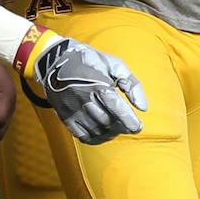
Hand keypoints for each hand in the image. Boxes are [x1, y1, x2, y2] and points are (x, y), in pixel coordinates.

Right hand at [26, 33, 145, 143]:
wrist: (56, 60)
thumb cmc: (92, 62)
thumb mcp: (115, 65)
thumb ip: (132, 85)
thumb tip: (143, 108)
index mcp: (98, 84)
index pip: (116, 108)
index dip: (129, 121)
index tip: (137, 127)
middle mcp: (83, 98)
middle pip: (107, 121)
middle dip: (121, 126)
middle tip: (127, 124)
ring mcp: (72, 108)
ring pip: (95, 130)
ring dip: (109, 132)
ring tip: (115, 127)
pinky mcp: (64, 115)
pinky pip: (81, 135)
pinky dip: (94, 138)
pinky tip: (101, 132)